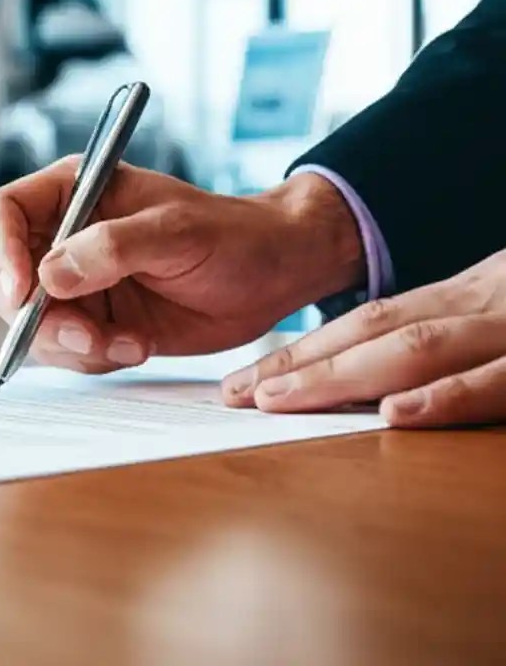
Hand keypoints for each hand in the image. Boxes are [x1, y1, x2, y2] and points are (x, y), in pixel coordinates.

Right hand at [0, 157, 365, 372]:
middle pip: (4, 278)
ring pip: (31, 323)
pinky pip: (64, 350)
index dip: (1, 251)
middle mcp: (62, 236)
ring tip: (128, 342)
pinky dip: (94, 357)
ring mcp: (74, 283)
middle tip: (85, 336)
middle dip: (38, 316)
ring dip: (72, 344)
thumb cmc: (232, 235)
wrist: (271, 278)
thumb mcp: (176, 231)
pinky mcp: (91, 321)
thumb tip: (50, 276)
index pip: (1, 213)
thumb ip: (112, 247)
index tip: (25, 292)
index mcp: (72, 192)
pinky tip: (136, 345)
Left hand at [223, 249, 505, 426]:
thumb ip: (455, 340)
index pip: (368, 322)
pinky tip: (394, 414)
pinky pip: (496, 380)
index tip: (244, 382)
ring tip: (276, 399)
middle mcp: (480, 307)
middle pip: (373, 331)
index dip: (304, 351)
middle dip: (298, 364)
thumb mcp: (504, 316)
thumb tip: (387, 387)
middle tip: (233, 395)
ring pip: (417, 347)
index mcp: (468, 299)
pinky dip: (445, 397)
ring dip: (341, 375)